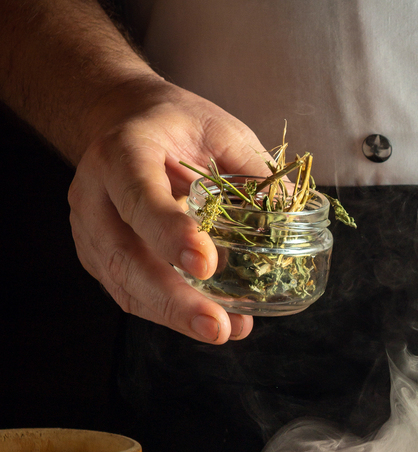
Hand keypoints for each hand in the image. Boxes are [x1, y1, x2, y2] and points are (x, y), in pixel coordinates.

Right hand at [68, 80, 269, 341]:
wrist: (125, 121)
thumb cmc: (175, 125)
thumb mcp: (219, 129)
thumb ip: (251, 170)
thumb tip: (293, 216)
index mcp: (123, 152)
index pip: (139, 196)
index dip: (169, 232)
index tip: (206, 264)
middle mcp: (95, 193)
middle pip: (124, 256)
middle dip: (172, 299)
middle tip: (217, 325)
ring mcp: (91, 229)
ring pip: (125, 284)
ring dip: (173, 315)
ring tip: (221, 330)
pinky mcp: (98, 256)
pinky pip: (129, 292)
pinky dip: (167, 312)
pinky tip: (206, 321)